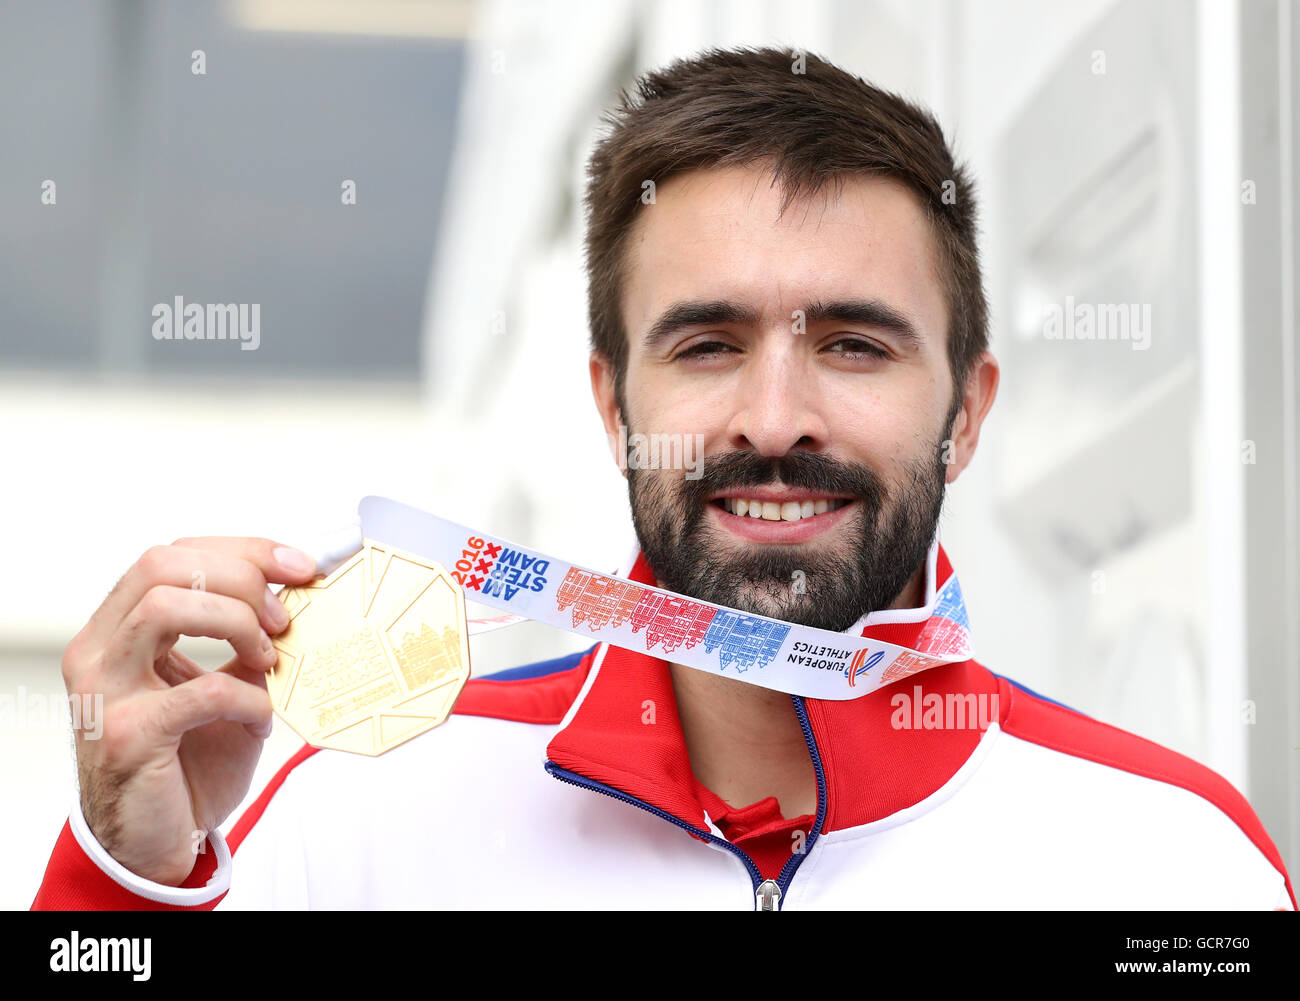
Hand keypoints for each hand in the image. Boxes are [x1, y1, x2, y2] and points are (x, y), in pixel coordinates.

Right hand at [61, 538, 316, 885]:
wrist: (158, 843)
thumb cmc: (188, 764)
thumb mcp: (225, 687)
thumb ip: (248, 643)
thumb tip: (299, 597)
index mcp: (117, 630)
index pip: (172, 555)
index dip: (243, 551)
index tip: (299, 567)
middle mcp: (98, 652)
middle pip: (163, 564)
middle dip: (240, 578)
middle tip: (282, 619)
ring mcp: (105, 692)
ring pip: (165, 606)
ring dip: (237, 624)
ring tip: (268, 660)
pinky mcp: (128, 737)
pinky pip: (201, 691)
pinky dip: (248, 699)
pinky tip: (260, 720)